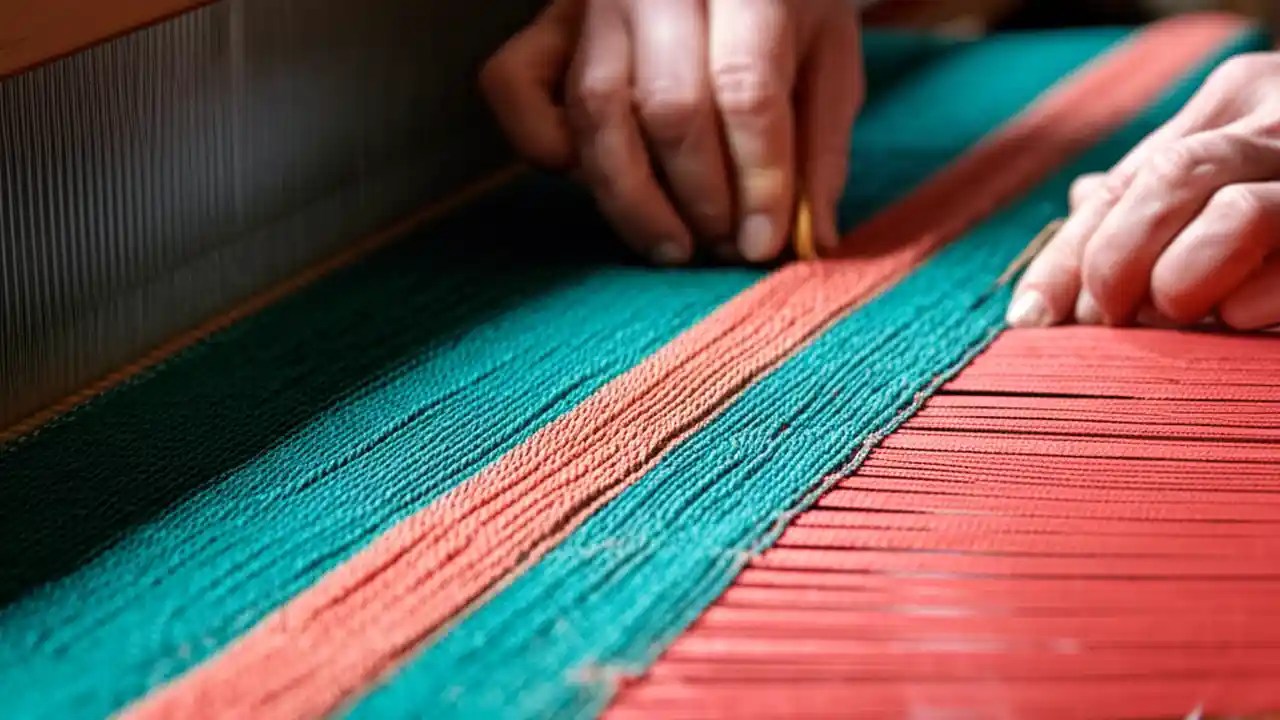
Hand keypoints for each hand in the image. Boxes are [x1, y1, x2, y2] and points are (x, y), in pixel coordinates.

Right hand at [479, 0, 864, 263]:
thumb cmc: (781, 9)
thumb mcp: (828, 59)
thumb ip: (820, 145)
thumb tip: (811, 238)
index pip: (745, 90)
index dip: (757, 182)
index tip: (764, 244)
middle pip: (671, 110)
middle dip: (700, 199)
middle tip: (723, 246)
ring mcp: (595, 3)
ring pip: (597, 111)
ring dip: (632, 199)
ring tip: (672, 246)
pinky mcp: (548, 24)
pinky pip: (511, 84)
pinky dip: (537, 142)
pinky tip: (585, 181)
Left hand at [1009, 52, 1279, 331]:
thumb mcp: (1225, 173)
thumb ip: (1156, 193)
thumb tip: (1076, 208)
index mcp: (1230, 106)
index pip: (1122, 182)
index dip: (1066, 257)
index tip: (1030, 320)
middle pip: (1171, 180)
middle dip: (1116, 260)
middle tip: (1109, 318)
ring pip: (1236, 211)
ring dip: (1184, 278)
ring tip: (1180, 313)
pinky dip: (1258, 302)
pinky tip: (1241, 320)